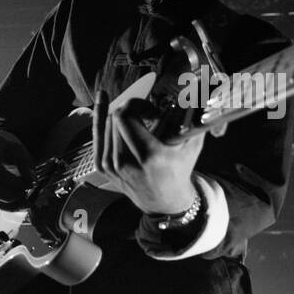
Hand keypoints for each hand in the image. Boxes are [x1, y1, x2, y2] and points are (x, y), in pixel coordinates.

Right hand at [0, 131, 34, 209]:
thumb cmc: (3, 149)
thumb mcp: (16, 150)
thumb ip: (24, 165)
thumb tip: (31, 182)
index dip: (13, 181)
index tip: (29, 185)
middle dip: (10, 195)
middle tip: (27, 196)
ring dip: (9, 204)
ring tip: (25, 202)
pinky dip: (4, 206)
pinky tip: (17, 204)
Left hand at [93, 90, 204, 213]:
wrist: (163, 202)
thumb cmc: (179, 171)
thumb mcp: (191, 145)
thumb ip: (193, 118)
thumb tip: (196, 91)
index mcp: (148, 156)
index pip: (126, 116)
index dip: (137, 104)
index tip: (151, 109)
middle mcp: (125, 162)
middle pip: (116, 118)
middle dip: (131, 108)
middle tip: (146, 113)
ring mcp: (110, 165)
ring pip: (108, 123)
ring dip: (122, 114)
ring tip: (138, 119)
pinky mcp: (102, 166)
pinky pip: (97, 133)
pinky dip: (99, 114)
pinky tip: (102, 97)